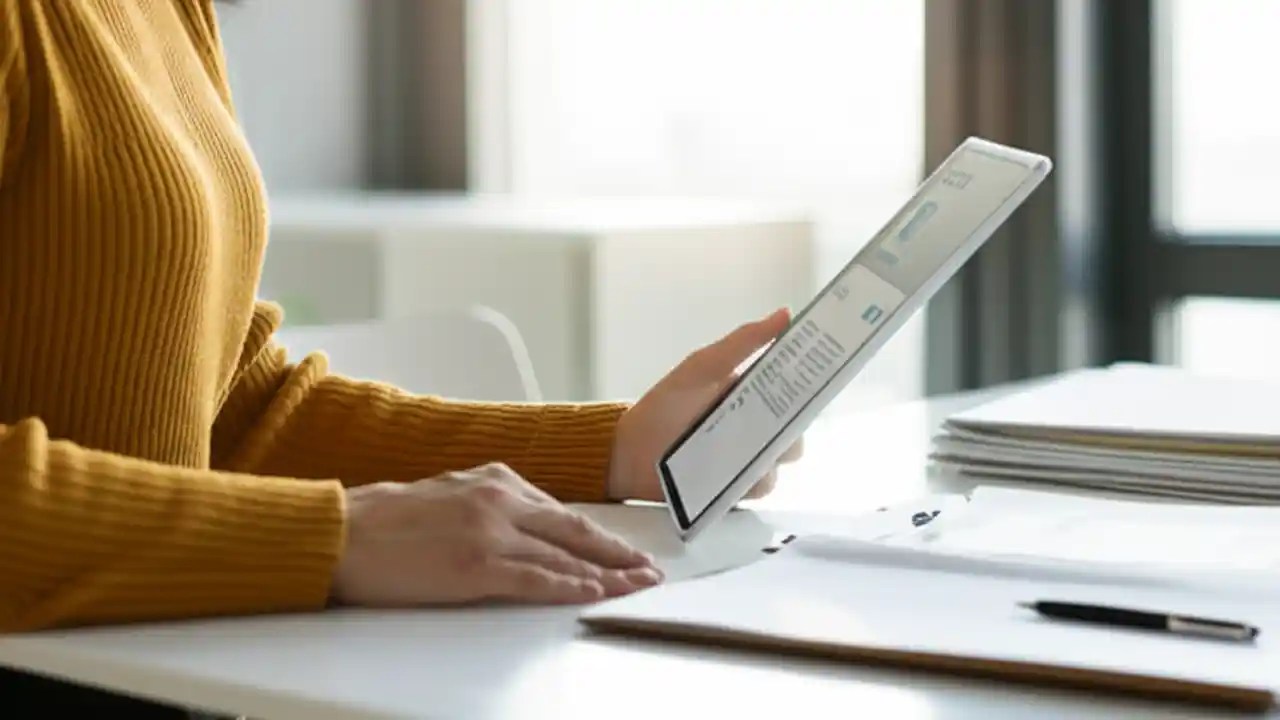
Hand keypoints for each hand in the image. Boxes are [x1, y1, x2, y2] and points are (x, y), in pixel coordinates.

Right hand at [331, 463, 662, 606]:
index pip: (560, 510)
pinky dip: (570, 587)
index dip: (597, 533)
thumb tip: (526, 528)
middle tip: (649, 568)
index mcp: (494, 479)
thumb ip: (491, 506)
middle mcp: (499, 499)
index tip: (623, 548)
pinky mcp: (476, 565)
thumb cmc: (385, 520)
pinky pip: (536, 578)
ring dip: (607, 573)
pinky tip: (594, 593)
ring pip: (564, 554)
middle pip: (574, 528)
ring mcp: (490, 531)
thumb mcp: (449, 495)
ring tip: (636, 586)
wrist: (341, 532)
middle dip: (617, 551)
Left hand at [607, 308, 804, 502]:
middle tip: (772, 422)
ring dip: (770, 455)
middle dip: (791, 429)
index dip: (809, 386)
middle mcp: (756, 428)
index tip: (817, 378)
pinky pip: (761, 486)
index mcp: (753, 395)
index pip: (795, 392)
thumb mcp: (703, 367)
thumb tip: (785, 315)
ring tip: (743, 448)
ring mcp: (748, 460)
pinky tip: (736, 470)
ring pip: (781, 461)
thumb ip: (743, 342)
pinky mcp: (737, 487)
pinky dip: (753, 479)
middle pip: (795, 431)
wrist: (630, 451)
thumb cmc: (665, 405)